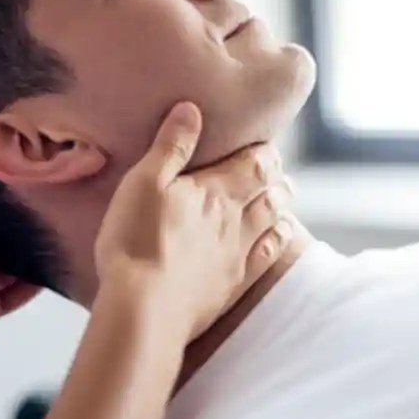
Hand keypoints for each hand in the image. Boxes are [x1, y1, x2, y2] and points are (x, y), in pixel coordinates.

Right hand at [94, 102, 293, 341]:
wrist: (143, 309)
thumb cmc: (136, 242)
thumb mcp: (143, 183)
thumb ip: (171, 146)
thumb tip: (192, 109)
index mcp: (216, 193)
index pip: (255, 164)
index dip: (264, 153)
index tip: (265, 146)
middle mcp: (235, 222)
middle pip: (270, 194)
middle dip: (276, 178)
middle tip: (278, 171)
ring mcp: (237, 257)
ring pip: (273, 225)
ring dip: (280, 207)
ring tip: (282, 197)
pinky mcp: (230, 288)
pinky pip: (266, 260)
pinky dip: (277, 243)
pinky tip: (277, 238)